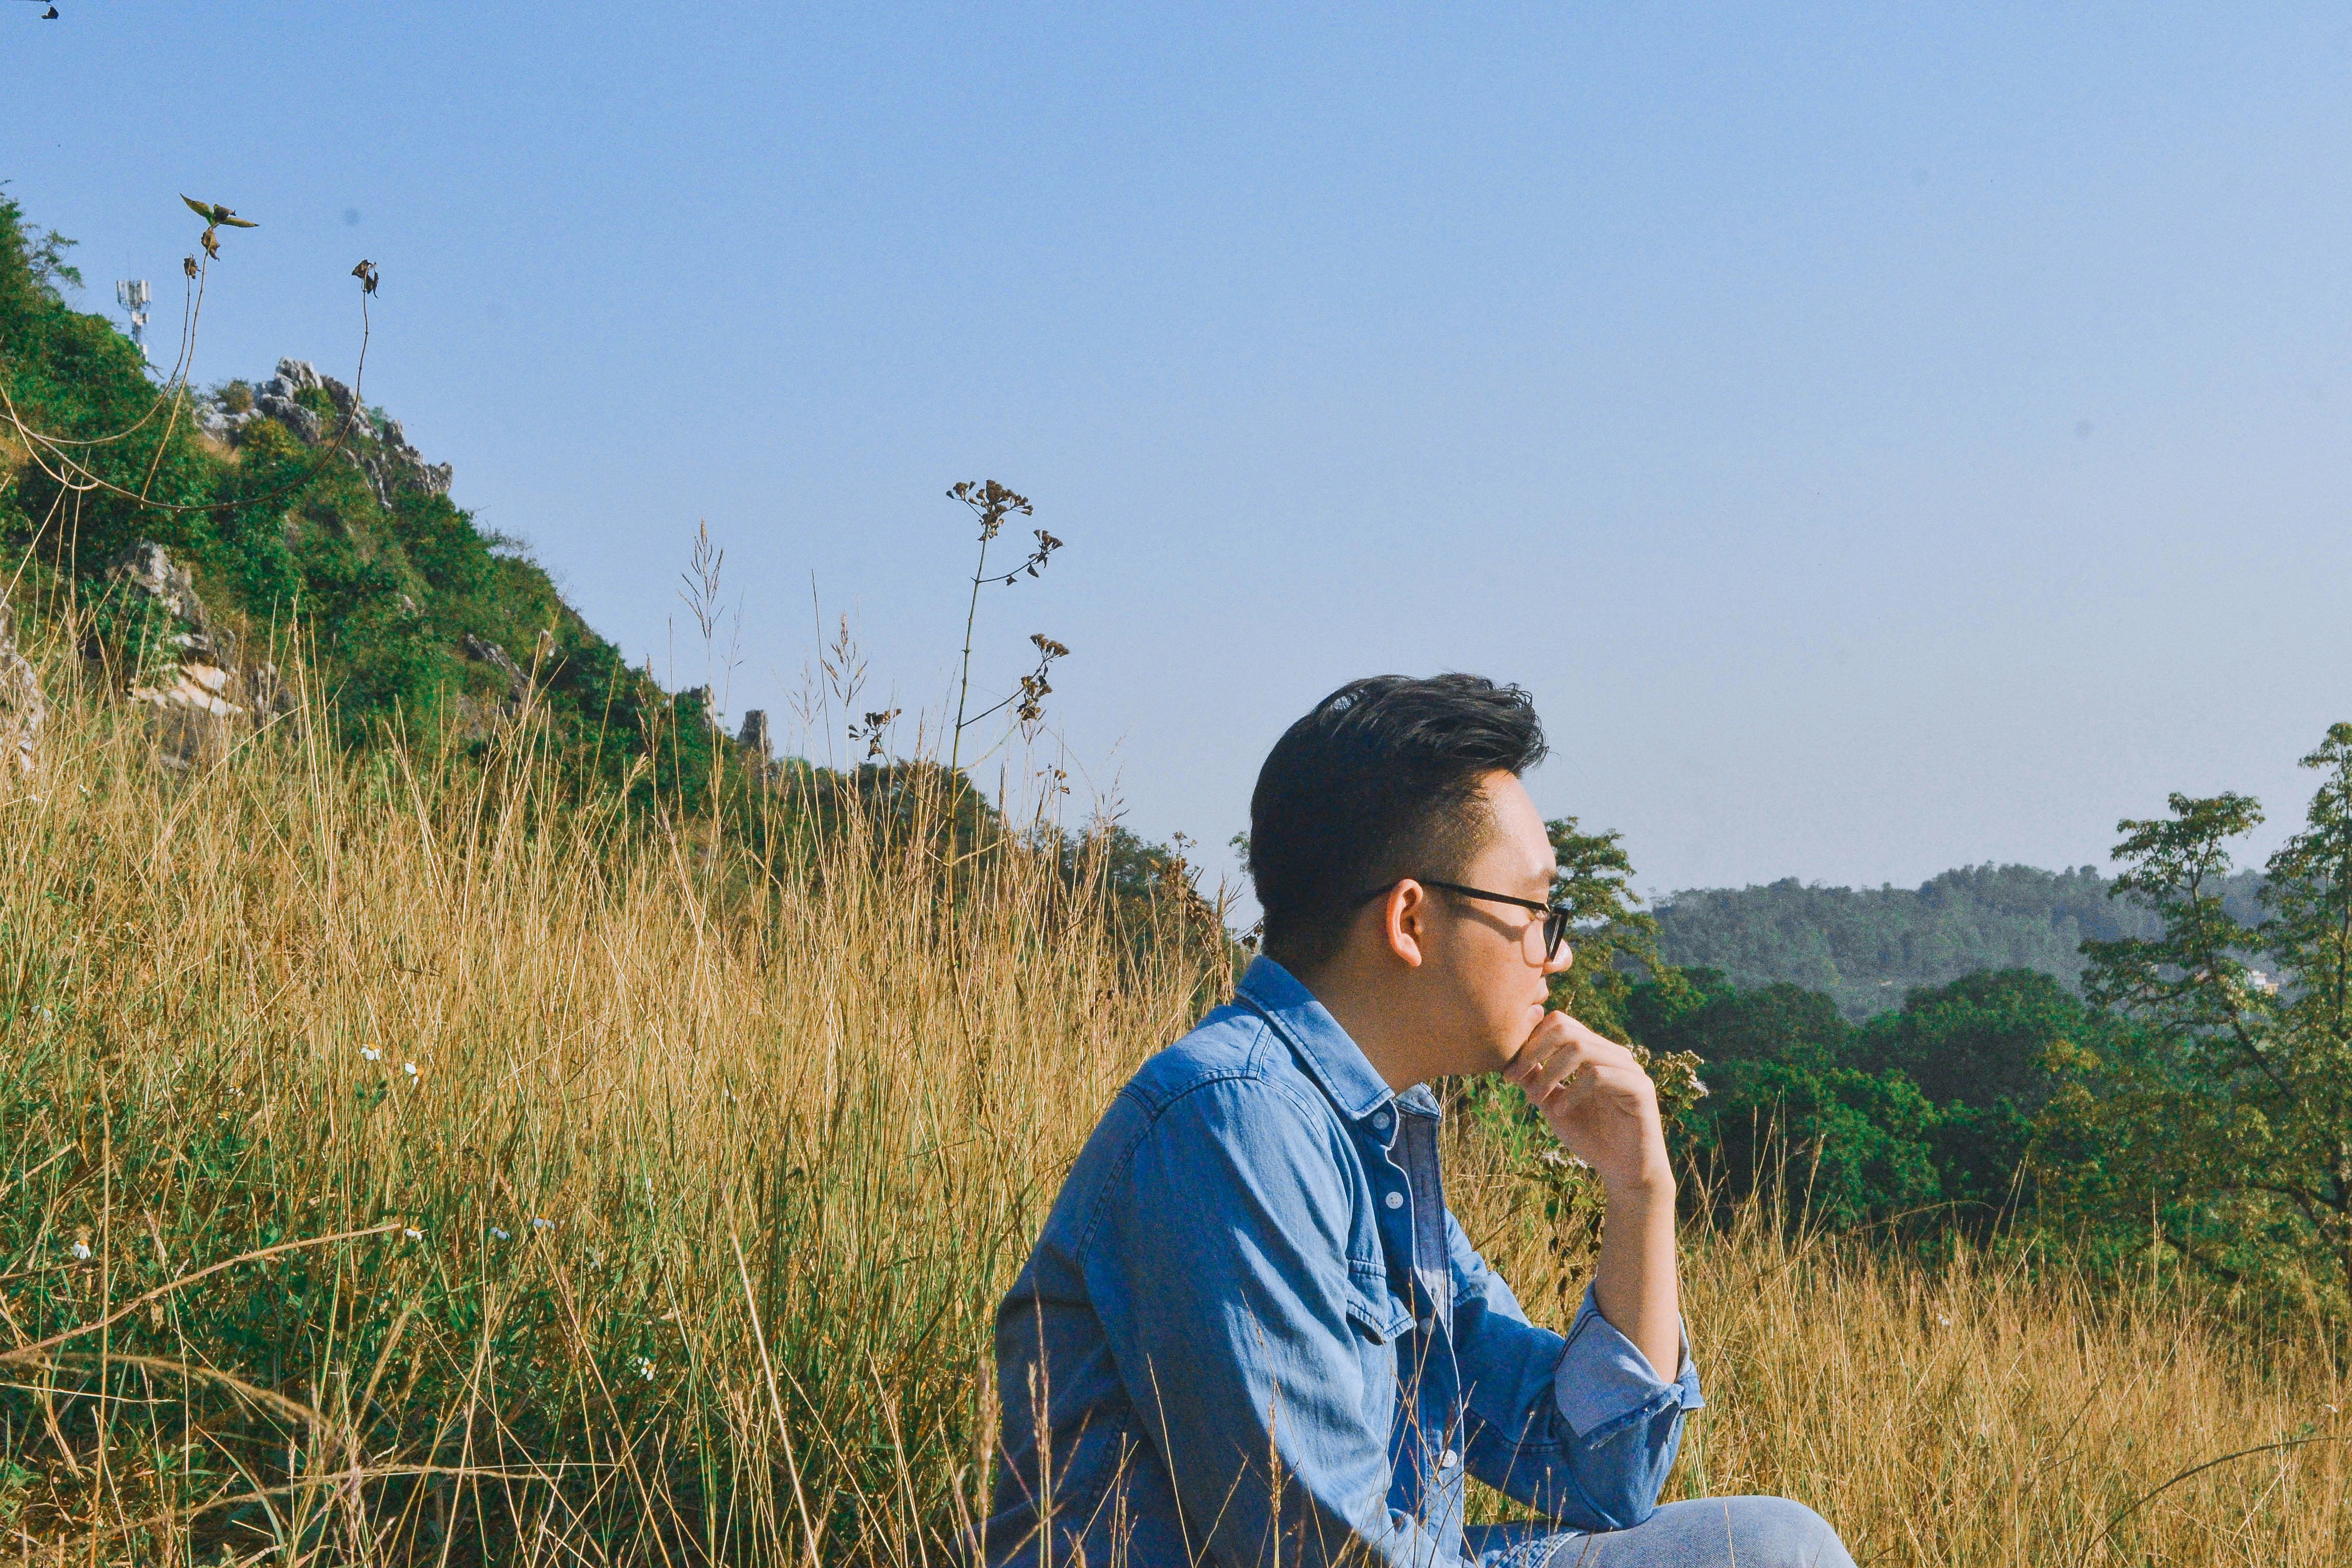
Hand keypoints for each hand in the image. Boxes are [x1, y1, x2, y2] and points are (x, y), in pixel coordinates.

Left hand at [1502, 1012, 1672, 1194]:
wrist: (1625, 1173)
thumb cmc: (1591, 1138)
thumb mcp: (1552, 1105)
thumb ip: (1535, 1080)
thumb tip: (1508, 1056)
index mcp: (1594, 1053)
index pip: (1559, 1023)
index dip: (1529, 1041)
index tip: (1508, 1071)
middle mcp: (1612, 1054)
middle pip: (1566, 1029)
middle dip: (1533, 1052)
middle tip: (1513, 1078)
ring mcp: (1629, 1068)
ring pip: (1580, 1049)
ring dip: (1549, 1073)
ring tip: (1535, 1099)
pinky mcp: (1640, 1087)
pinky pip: (1598, 1075)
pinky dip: (1572, 1092)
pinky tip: (1559, 1112)